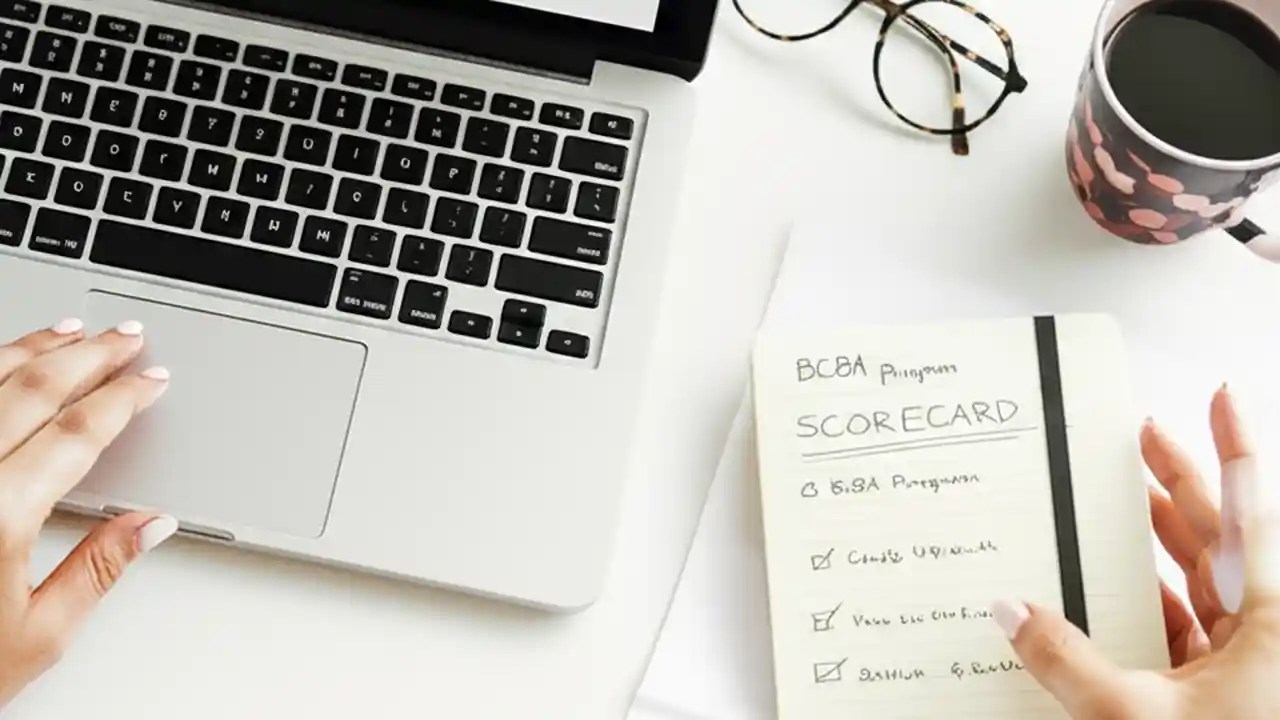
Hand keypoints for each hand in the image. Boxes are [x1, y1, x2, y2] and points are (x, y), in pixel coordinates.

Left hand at [0, 320, 175, 707]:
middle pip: (32, 391)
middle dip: (88, 356)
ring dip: (31, 350)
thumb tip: (149, 524)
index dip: (123, 400)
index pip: (78, 434)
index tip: (151, 381)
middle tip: (125, 338)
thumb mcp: (36, 635)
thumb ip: (97, 570)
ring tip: (69, 332)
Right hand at [992, 386, 1279, 718]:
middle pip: (1221, 538)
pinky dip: (1153, 606)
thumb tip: (1010, 610)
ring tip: (1127, 500)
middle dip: (1180, 483)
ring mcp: (1248, 667)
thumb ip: (1066, 662)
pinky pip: (1188, 632)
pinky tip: (1121, 590)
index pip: (1250, 513)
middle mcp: (1267, 635)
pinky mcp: (1223, 697)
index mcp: (1271, 623)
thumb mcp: (1134, 717)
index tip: (1219, 396)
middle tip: (1145, 435)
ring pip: (1204, 583)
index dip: (1233, 448)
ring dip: (1164, 542)